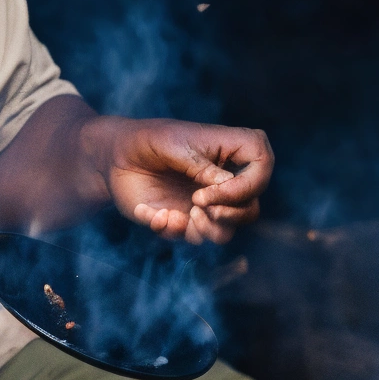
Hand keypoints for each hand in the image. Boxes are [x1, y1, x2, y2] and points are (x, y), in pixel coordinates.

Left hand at [95, 120, 272, 245]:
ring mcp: (207, 203)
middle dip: (229, 215)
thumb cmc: (148, 140)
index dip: (246, 186)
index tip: (208, 191)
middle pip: (250, 208)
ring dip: (207, 231)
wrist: (115, 158)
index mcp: (230, 150)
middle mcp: (224, 180)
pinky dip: (172, 230)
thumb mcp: (175, 145)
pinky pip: (191, 239)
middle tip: (198, 205)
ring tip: (182, 216)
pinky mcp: (185, 221)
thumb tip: (227, 187)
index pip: (263, 167)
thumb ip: (203, 166)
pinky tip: (154, 214)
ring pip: (226, 232)